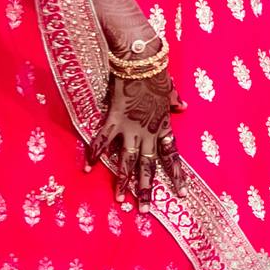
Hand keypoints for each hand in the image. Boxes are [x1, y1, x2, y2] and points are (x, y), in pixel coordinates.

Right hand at [85, 72, 187, 209]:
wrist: (141, 57)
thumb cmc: (156, 70)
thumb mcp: (169, 87)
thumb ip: (174, 100)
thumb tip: (183, 106)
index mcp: (163, 125)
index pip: (172, 156)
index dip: (177, 176)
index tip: (182, 194)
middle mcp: (148, 131)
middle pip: (149, 166)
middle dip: (147, 189)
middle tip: (145, 211)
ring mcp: (131, 127)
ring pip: (128, 161)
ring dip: (123, 181)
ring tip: (120, 200)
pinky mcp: (114, 119)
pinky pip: (103, 141)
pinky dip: (94, 154)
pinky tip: (86, 169)